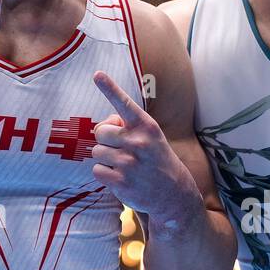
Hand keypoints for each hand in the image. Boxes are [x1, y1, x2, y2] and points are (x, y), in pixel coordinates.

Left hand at [90, 71, 200, 232]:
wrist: (173, 195)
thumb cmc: (155, 159)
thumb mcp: (150, 137)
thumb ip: (127, 126)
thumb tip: (103, 128)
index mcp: (146, 126)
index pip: (124, 104)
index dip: (109, 88)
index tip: (96, 74)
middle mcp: (138, 142)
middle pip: (100, 132)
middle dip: (106, 141)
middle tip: (122, 150)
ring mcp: (129, 163)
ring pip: (96, 152)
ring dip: (105, 159)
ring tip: (124, 165)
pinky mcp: (121, 182)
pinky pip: (96, 170)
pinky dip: (104, 174)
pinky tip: (121, 178)